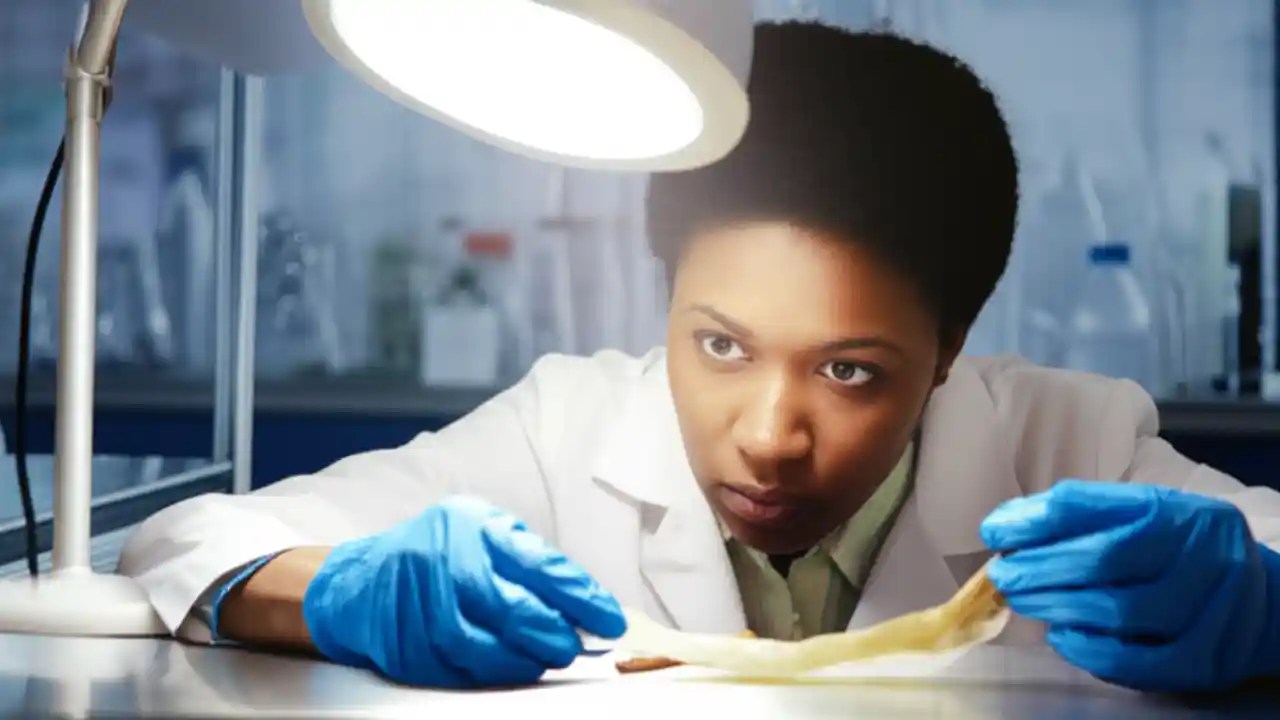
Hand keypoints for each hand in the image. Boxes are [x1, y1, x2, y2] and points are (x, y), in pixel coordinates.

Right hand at [301, 496, 625, 687]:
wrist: (361, 580)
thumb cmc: (438, 552)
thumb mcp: (482, 534)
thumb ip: (529, 563)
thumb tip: (585, 606)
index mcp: (473, 525)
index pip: (539, 565)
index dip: (582, 598)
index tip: (611, 621)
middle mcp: (444, 560)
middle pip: (513, 609)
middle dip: (555, 634)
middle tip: (575, 646)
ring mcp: (418, 605)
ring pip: (486, 647)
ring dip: (526, 660)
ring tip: (545, 659)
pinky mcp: (404, 645)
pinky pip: (458, 670)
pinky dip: (491, 674)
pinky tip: (510, 668)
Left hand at [980, 480, 1279, 691]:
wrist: (1261, 601)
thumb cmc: (1178, 552)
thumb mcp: (1139, 516)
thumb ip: (1078, 518)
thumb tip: (1007, 524)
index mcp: (1172, 509)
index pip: (1088, 507)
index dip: (1031, 521)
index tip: (995, 531)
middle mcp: (1198, 551)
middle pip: (1102, 559)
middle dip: (1039, 568)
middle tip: (1004, 575)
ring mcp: (1210, 606)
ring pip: (1120, 610)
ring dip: (1058, 606)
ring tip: (1025, 602)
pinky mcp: (1207, 658)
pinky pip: (1139, 661)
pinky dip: (1089, 650)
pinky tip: (1062, 637)